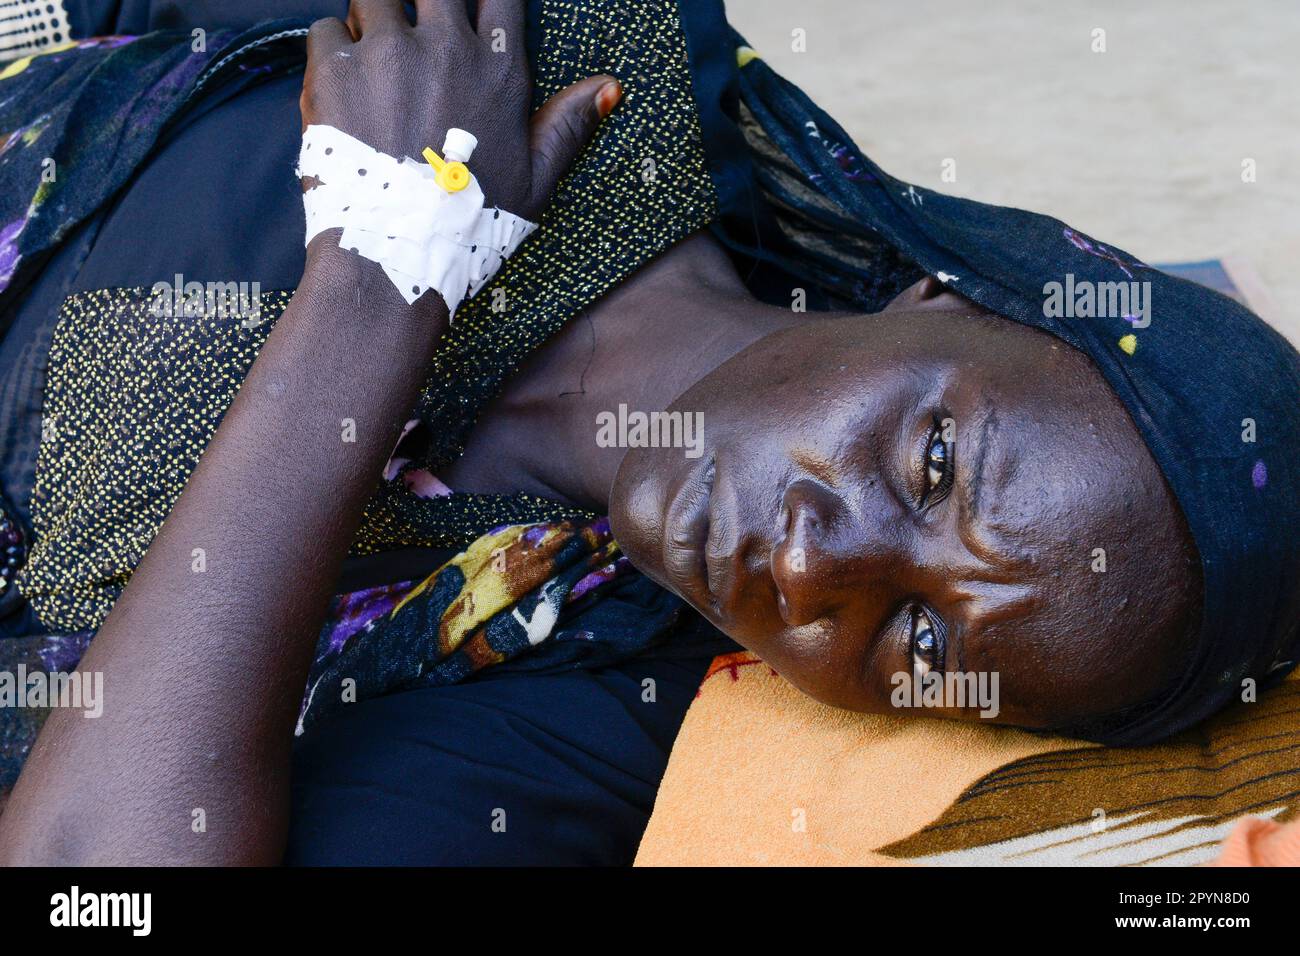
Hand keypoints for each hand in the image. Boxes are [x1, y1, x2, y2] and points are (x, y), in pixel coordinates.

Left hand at [300, 0, 621, 220]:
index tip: (467, 16)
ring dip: (372, 18)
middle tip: (413, 39)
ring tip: (372, 58)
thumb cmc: (470, 225)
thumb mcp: (535, 181)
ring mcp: (387, 53)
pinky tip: (340, 85)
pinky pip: (324, 29)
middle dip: (422, 4)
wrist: (396, 255)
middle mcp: (445, 48)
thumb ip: (569, 125)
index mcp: (498, 69)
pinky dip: (330, 49)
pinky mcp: (335, 69)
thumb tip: (611, 87)